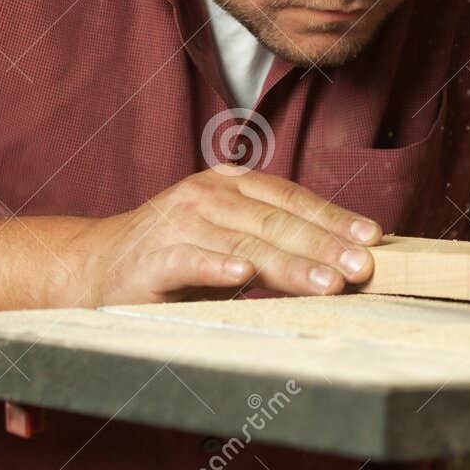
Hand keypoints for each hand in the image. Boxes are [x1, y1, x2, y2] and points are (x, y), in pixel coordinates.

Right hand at [73, 167, 381, 304]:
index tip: (374, 239)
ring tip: (329, 284)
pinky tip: (242, 277)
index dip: (334, 218)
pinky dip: (216, 268)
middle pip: (278, 221)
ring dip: (290, 264)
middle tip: (364, 268)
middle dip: (326, 246)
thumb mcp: (232, 241)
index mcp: (232, 186)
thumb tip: (347, 260)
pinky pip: (190, 260)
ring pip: (245, 243)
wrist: (94, 267)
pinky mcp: (153, 257)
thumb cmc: (177, 256)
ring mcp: (179, 224)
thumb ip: (278, 244)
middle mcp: (208, 197)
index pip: (293, 199)